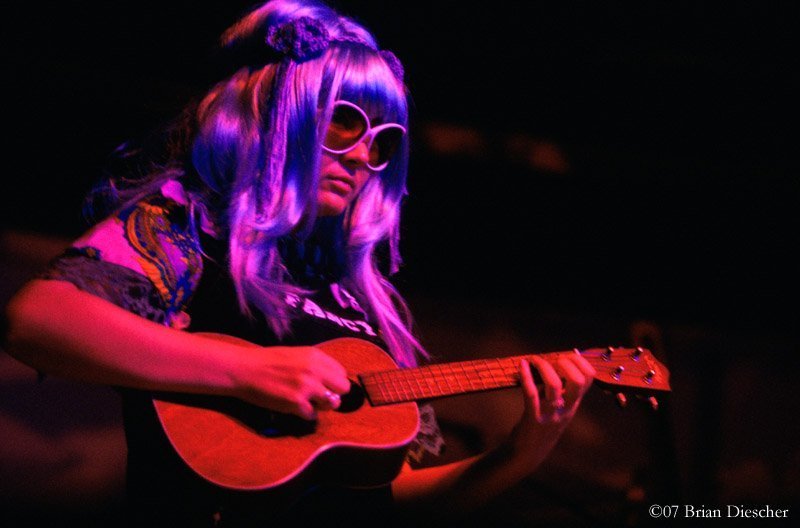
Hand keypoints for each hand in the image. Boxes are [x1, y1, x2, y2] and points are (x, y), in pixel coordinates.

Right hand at [229, 344, 349, 419]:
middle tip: (319, 397)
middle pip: (343, 388)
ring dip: (321, 406)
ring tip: (307, 402)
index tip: (324, 386)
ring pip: (332, 403)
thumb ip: (316, 365)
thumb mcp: (297, 355)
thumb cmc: (268, 362)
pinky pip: (312, 415)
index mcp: (316, 356)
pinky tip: (293, 407)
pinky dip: (304, 414)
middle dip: (333, 394)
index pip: (342, 373)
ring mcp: (306, 386)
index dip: (333, 382)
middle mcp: (315, 369)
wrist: (244, 369)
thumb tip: (332, 380)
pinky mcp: (296, 402)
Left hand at [508, 352, 595, 466]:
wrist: (528, 454)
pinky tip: (521, 365)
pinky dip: (526, 376)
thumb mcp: (557, 409)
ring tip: (535, 360)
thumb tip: (554, 363)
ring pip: (554, 385)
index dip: (581, 362)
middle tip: (554, 359)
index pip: (589, 379)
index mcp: (573, 405)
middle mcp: (566, 409)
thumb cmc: (541, 426)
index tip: (567, 355)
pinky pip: (531, 394)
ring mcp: (551, 415)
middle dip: (567, 363)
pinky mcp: (533, 419)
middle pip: (577, 381)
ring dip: (544, 367)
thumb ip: (559, 391)